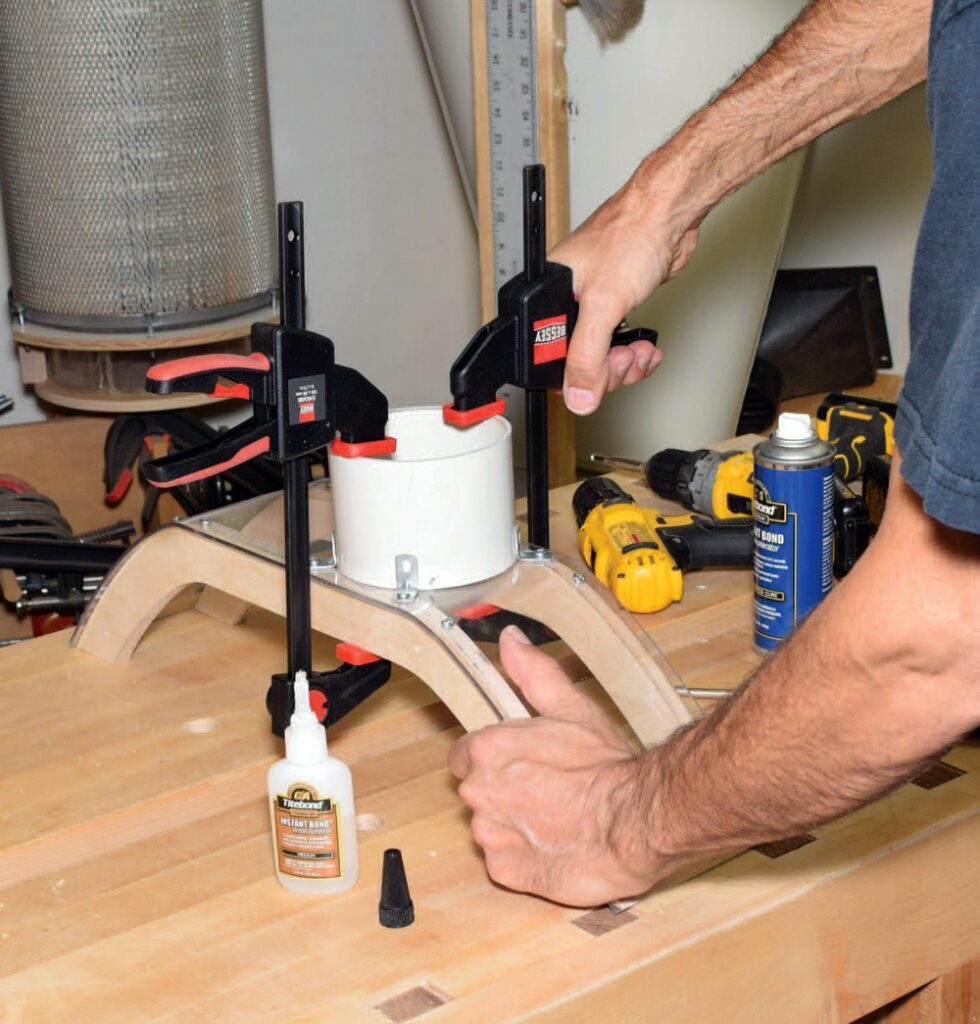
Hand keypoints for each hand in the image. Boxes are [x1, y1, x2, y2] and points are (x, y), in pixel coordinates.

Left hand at [447, 626, 659, 905]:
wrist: (638, 821)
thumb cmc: (606, 764)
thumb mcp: (570, 707)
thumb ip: (532, 673)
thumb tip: (510, 641)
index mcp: (486, 749)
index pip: (465, 754)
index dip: (494, 758)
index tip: (521, 762)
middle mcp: (479, 792)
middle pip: (478, 791)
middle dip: (505, 790)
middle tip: (548, 788)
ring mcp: (491, 835)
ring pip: (490, 828)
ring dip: (515, 826)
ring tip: (557, 818)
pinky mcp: (508, 873)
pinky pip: (505, 865)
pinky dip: (526, 860)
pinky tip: (556, 847)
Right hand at [550, 170, 700, 414]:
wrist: (669, 215)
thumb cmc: (630, 235)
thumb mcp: (604, 303)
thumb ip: (587, 356)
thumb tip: (578, 396)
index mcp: (545, 298)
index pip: (545, 358)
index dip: (572, 375)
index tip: (595, 378)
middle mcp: (564, 303)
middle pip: (574, 364)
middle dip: (606, 370)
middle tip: (622, 359)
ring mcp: (591, 306)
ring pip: (599, 359)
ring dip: (625, 365)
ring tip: (639, 353)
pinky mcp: (616, 307)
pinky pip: (618, 347)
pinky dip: (636, 355)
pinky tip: (646, 349)